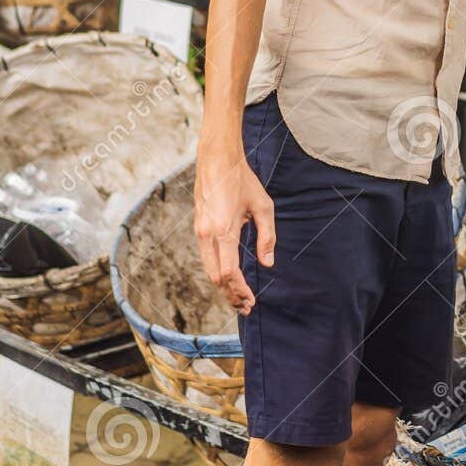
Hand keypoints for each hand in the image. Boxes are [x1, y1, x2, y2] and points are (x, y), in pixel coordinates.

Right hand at [194, 142, 275, 314]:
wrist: (216, 159)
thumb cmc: (242, 180)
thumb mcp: (263, 206)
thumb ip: (267, 236)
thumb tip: (267, 262)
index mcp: (224, 230)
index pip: (229, 272)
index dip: (240, 290)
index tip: (251, 301)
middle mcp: (207, 234)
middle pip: (216, 277)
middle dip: (230, 294)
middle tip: (246, 306)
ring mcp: (199, 231)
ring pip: (208, 269)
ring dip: (223, 286)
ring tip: (239, 297)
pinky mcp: (198, 227)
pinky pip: (206, 257)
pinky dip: (217, 271)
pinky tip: (230, 276)